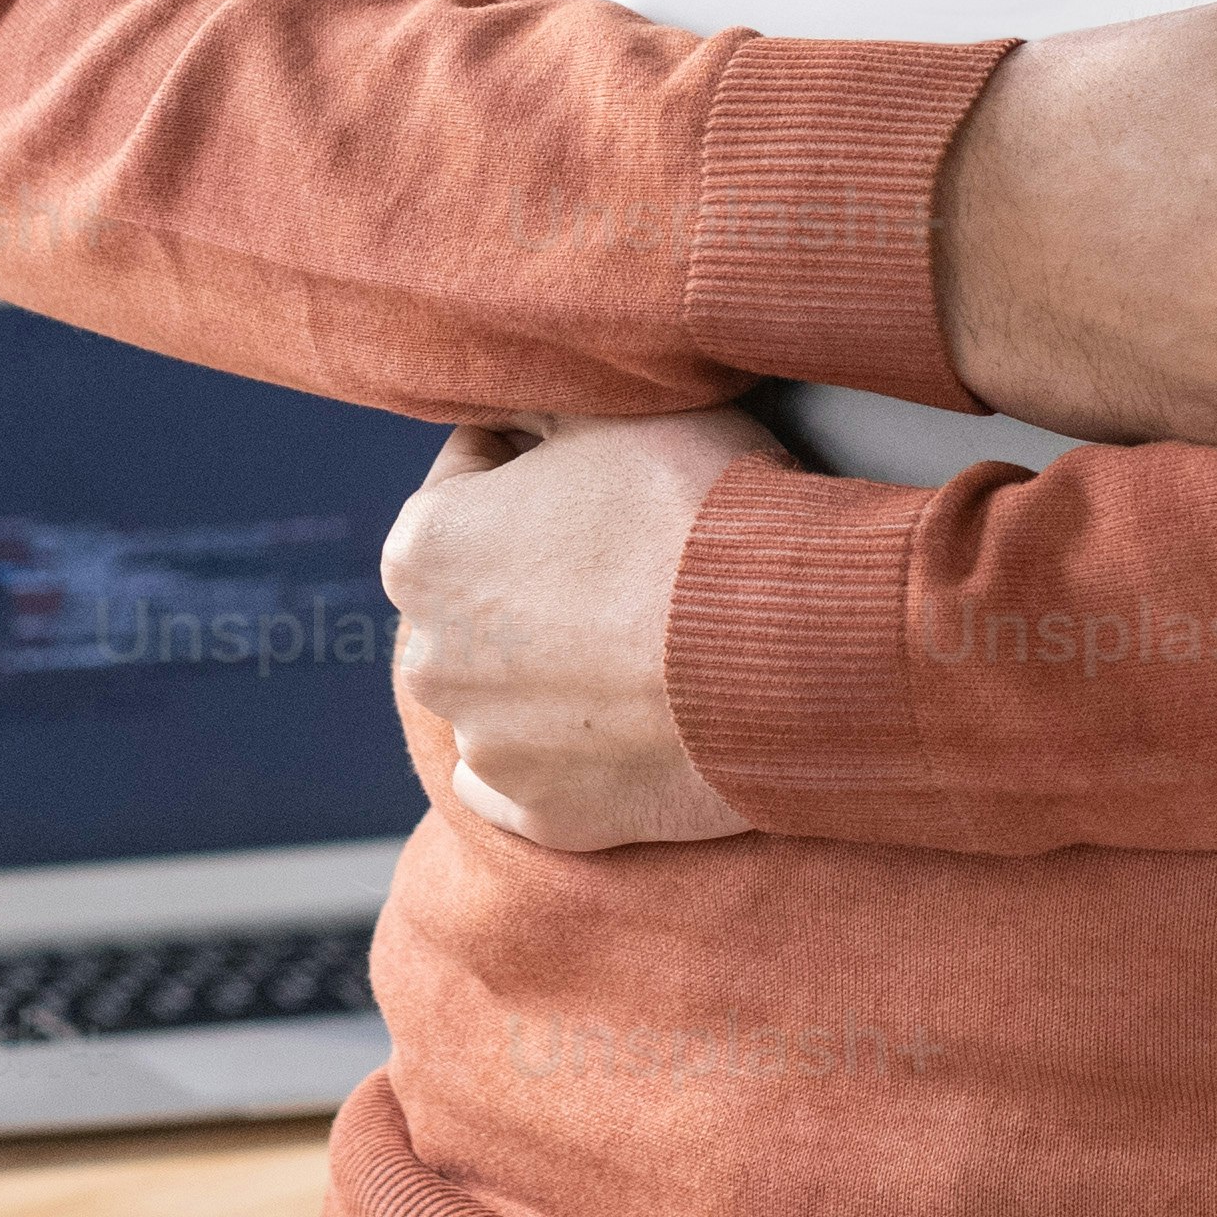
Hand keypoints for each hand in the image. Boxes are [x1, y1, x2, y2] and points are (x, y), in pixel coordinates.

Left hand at [382, 410, 770, 852]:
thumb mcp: (614, 408)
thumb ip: (542, 401)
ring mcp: (485, 745)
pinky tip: (630, 716)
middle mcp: (429, 656)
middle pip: (481, 593)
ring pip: (505, 687)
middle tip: (631, 556)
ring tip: (647, 638)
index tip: (599, 471)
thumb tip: (523, 405)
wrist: (794, 639)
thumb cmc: (702, 508)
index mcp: (422, 547)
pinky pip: (532, 779)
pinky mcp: (545, 815)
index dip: (539, 461)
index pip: (469, 477)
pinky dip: (572, 753)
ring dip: (555, 663)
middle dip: (537, 572)